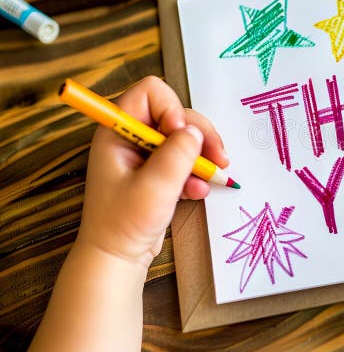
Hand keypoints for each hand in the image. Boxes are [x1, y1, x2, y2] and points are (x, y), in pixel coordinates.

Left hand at [79, 76, 227, 266]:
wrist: (117, 258)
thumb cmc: (124, 224)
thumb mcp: (154, 187)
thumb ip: (177, 154)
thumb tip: (195, 131)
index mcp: (118, 132)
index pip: (149, 92)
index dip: (171, 107)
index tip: (180, 133)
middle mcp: (132, 137)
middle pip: (176, 114)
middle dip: (200, 134)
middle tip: (218, 157)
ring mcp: (146, 155)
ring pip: (185, 137)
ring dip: (203, 155)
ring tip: (213, 177)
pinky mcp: (158, 172)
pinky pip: (186, 159)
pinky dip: (197, 173)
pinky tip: (198, 192)